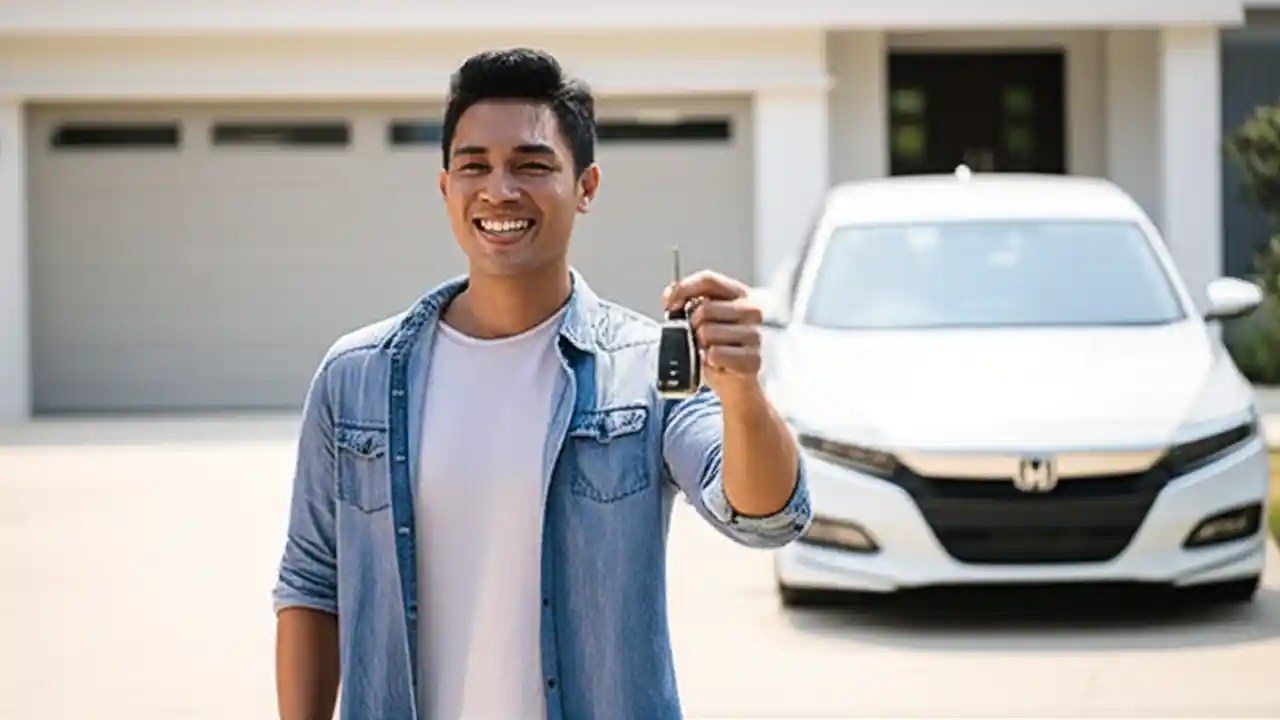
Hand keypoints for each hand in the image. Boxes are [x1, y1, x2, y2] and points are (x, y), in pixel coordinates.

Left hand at [662, 269, 764, 397]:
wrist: (737, 380)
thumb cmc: (720, 345)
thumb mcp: (705, 317)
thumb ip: (689, 300)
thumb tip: (670, 297)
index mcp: (741, 294)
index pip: (708, 280)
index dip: (683, 289)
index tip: (669, 304)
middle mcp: (753, 310)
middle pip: (705, 308)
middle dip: (693, 325)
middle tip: (700, 338)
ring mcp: (755, 335)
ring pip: (707, 333)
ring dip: (702, 346)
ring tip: (711, 351)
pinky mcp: (753, 358)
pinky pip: (715, 354)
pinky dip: (711, 361)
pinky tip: (719, 363)